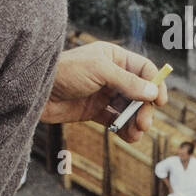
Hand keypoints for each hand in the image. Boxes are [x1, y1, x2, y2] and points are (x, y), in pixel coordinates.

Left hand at [39, 42, 167, 142]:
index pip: (144, 69)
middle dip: (144, 108)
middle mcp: (111, 74)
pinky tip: (129, 137)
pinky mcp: (93, 111)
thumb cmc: (65, 72)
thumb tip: (153, 92)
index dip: (155, 84)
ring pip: (128, 108)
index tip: (160, 101)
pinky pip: (115, 120)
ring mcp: (102, 93)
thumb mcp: (99, 71)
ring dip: (135, 121)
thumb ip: (127, 82)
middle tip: (144, 123)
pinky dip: (124, 129)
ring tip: (136, 134)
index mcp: (114, 57)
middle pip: (139, 92)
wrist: (35, 91)